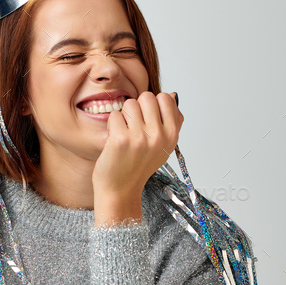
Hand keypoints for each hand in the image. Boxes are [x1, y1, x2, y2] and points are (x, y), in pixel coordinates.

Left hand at [92, 91, 182, 216]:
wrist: (120, 190)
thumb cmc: (139, 166)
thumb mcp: (164, 146)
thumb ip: (172, 121)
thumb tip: (173, 94)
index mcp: (172, 135)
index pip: (166, 98)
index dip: (153, 105)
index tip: (148, 120)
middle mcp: (159, 136)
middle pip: (147, 97)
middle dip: (137, 108)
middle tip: (133, 128)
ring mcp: (140, 137)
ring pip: (130, 104)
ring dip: (124, 116)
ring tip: (124, 134)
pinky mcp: (121, 139)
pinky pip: (115, 115)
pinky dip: (112, 125)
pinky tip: (114, 140)